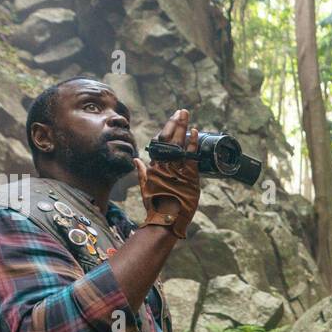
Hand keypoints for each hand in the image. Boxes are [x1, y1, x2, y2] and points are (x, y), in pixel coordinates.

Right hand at [134, 109, 200, 238]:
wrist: (165, 221)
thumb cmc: (156, 206)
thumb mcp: (145, 187)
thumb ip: (141, 172)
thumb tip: (135, 160)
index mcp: (154, 166)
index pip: (160, 143)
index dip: (167, 129)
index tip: (173, 118)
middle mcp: (164, 166)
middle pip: (169, 139)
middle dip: (176, 123)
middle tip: (182, 111)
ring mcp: (176, 171)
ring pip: (179, 145)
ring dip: (184, 128)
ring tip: (187, 115)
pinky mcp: (187, 178)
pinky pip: (191, 157)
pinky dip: (193, 144)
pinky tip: (196, 132)